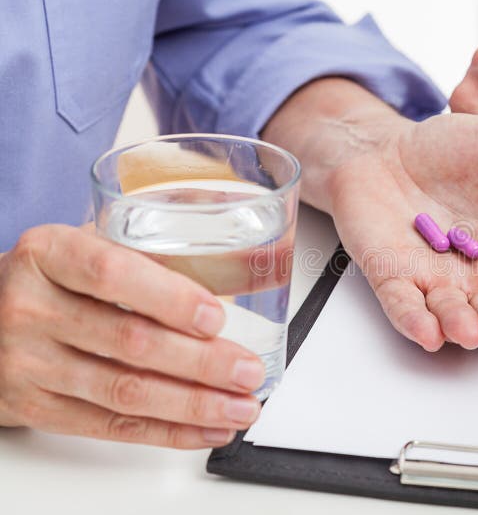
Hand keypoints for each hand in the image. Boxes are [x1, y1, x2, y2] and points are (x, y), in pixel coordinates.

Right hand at [0, 225, 265, 447]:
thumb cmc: (50, 279)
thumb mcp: (83, 247)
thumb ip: (146, 252)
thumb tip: (244, 266)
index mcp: (48, 254)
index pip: (112, 273)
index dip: (169, 298)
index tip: (216, 318)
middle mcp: (30, 307)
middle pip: (128, 341)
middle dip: (201, 362)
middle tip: (248, 370)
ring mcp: (27, 362)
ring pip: (124, 391)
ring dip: (194, 404)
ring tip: (240, 406)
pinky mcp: (33, 407)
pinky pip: (110, 426)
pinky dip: (167, 431)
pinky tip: (206, 429)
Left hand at [328, 111, 477, 350]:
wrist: (384, 150)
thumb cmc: (445, 151)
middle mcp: (476, 270)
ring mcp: (433, 278)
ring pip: (452, 315)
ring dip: (460, 326)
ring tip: (467, 329)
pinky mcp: (393, 277)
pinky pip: (403, 306)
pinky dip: (413, 321)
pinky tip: (425, 331)